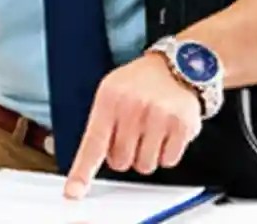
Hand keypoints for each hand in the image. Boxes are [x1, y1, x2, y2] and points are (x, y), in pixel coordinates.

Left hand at [64, 52, 202, 198]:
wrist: (177, 66)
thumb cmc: (140, 83)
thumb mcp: (110, 92)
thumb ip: (99, 124)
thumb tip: (85, 157)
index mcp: (109, 99)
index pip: (93, 142)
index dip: (83, 171)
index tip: (75, 190)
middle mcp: (133, 107)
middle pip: (120, 161)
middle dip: (124, 155)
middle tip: (131, 136)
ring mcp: (159, 115)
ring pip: (145, 165)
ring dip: (146, 156)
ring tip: (149, 132)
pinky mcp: (182, 125)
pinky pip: (168, 161)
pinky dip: (167, 153)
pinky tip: (166, 132)